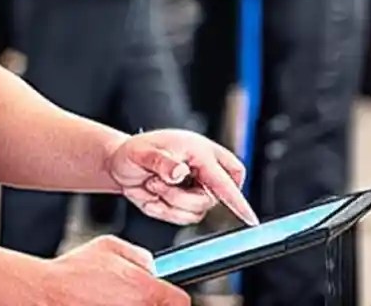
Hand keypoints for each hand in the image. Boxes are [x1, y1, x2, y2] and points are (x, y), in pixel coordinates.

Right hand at [38, 235, 189, 305]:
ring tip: (111, 300)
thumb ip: (139, 255)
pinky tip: (99, 304)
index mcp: (145, 290)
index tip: (166, 295)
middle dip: (151, 303)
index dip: (172, 297)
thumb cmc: (72, 273)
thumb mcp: (108, 246)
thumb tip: (151, 264)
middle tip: (132, 296)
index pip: (181, 302)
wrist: (46, 295)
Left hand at [107, 130, 258, 226]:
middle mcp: (204, 169)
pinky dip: (165, 212)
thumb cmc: (134, 152)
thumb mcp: (142, 153)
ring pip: (198, 211)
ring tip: (152, 184)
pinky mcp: (188, 203)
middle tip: (159, 183)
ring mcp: (198, 188)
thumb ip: (162, 162)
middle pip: (219, 196)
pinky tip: (153, 196)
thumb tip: (180, 171)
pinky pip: (184, 218)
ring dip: (170, 203)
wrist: (121, 164)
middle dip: (188, 197)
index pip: (225, 178)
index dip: (237, 200)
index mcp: (199, 151)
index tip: (250, 219)